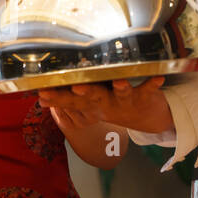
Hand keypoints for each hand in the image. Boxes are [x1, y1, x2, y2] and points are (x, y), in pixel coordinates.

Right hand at [38, 77, 170, 133]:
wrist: (147, 118)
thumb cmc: (113, 103)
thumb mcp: (89, 105)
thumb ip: (66, 100)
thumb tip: (40, 98)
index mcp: (91, 103)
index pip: (70, 100)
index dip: (57, 98)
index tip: (42, 93)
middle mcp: (106, 103)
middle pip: (93, 98)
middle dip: (84, 94)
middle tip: (76, 88)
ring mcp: (126, 101)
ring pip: (121, 95)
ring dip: (120, 89)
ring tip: (119, 82)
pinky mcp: (145, 97)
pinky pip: (149, 90)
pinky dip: (153, 84)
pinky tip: (157, 78)